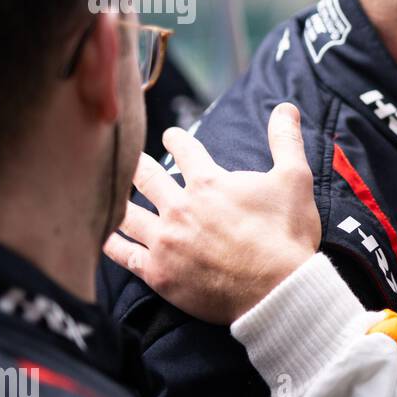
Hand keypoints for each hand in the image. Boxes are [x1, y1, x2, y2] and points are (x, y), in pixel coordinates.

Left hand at [103, 103, 320, 324]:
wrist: (278, 290)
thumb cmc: (287, 235)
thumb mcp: (294, 180)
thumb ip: (286, 141)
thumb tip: (286, 107)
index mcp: (208, 182)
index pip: (185, 149)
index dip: (177, 139)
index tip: (172, 135)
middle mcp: (179, 208)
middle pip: (146, 176)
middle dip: (138, 163)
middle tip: (130, 157)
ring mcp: (165, 241)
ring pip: (128, 212)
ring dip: (118, 198)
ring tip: (110, 191)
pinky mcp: (159, 273)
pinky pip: (124, 254)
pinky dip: (111, 242)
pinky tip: (102, 235)